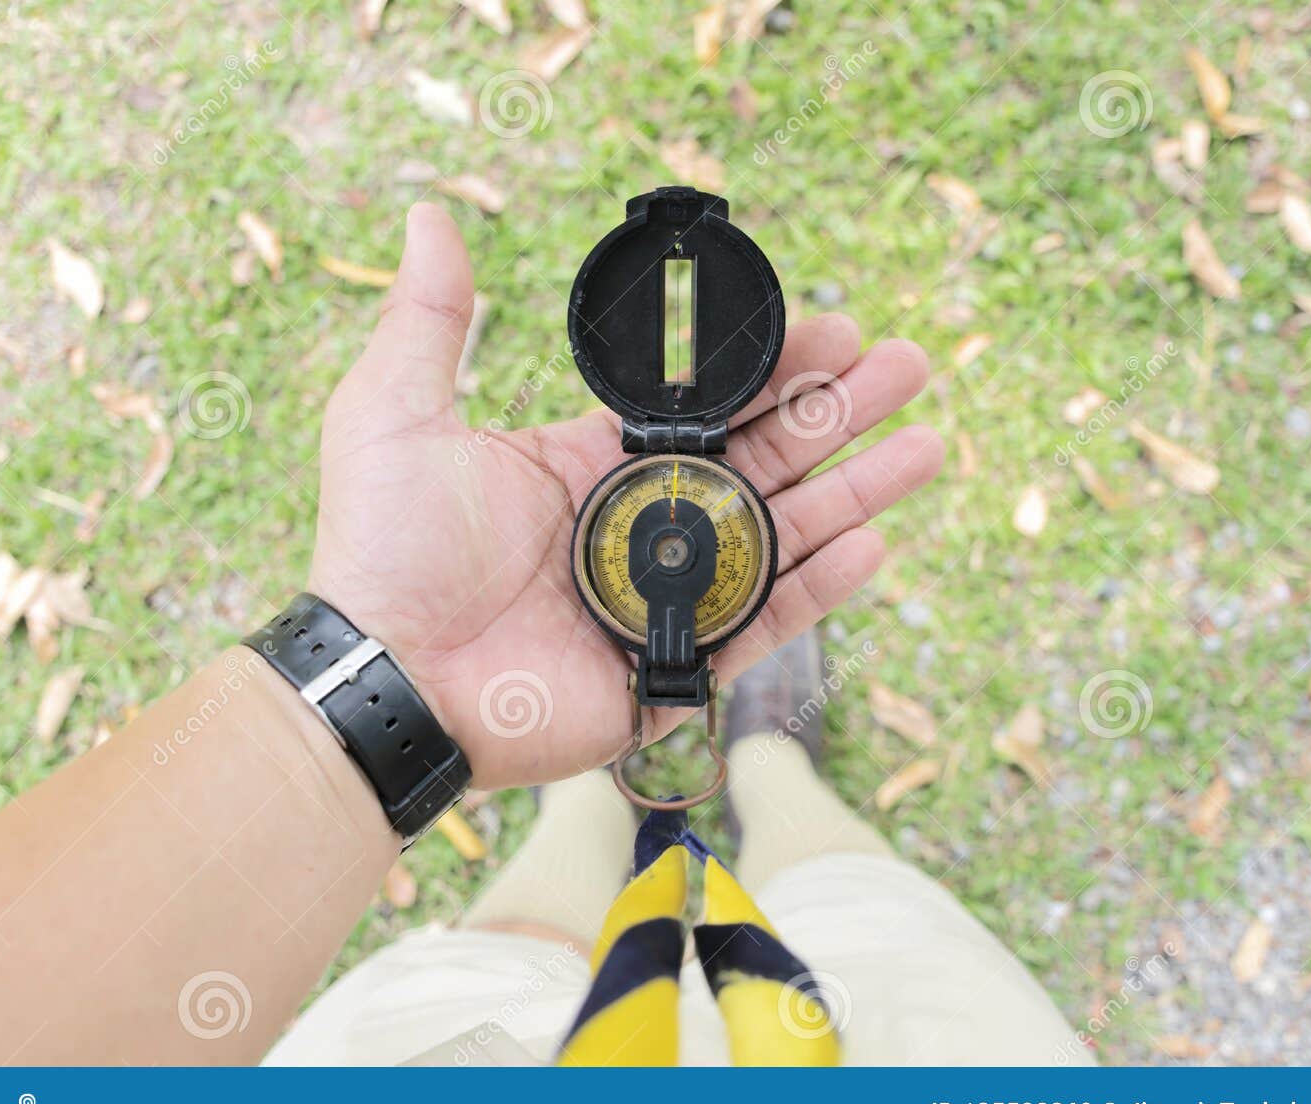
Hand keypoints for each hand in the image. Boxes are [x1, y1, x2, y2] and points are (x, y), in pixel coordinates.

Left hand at [309, 203, 942, 789]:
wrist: (390, 679)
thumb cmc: (385, 548)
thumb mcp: (396, 412)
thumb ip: (431, 319)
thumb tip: (431, 217)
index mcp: (591, 460)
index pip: (706, 403)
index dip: (771, 365)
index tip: (832, 325)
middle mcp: (640, 520)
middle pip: (766, 456)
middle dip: (842, 411)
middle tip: (910, 369)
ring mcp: (663, 594)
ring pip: (782, 534)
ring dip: (856, 489)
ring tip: (925, 448)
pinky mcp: (673, 664)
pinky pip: (761, 622)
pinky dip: (820, 588)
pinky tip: (874, 543)